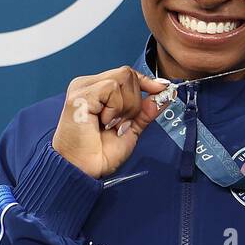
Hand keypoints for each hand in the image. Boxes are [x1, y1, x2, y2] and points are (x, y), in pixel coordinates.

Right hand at [52, 66, 170, 178]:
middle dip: (134, 102)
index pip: (126, 74)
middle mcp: (89, 85)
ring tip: (112, 125)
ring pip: (122, 78)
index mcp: (98, 91)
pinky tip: (103, 122)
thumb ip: (145, 111)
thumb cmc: (99, 154)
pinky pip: (111, 89)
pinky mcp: (80, 95)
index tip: (162, 89)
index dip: (146, 81)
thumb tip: (163, 94)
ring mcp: (83, 88)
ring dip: (126, 107)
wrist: (84, 171)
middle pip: (128, 73)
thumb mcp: (131, 130)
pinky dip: (114, 108)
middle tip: (122, 124)